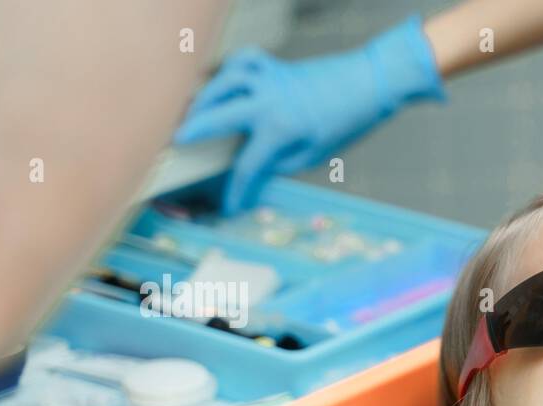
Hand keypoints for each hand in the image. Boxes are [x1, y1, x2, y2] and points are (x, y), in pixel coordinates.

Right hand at [174, 15, 445, 214]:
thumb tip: (252, 169)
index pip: (248, 165)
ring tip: (192, 112)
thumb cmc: (344, 123)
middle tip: (174, 141)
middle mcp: (270, 101)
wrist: (369, 84)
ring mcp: (270, 79)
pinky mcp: (275, 65)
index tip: (229, 206)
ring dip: (205, 97)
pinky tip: (223, 81)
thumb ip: (279, 162)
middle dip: (194, 129)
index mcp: (282, 129)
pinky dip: (230, 70)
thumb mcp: (313, 154)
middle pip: (220, 116)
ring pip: (225, 82)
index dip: (237, 190)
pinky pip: (243, 62)